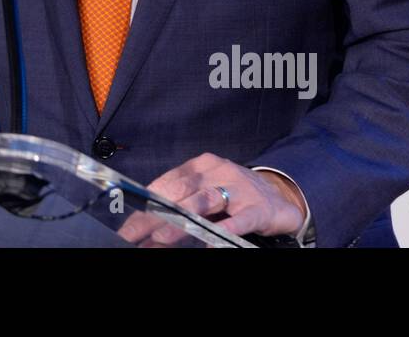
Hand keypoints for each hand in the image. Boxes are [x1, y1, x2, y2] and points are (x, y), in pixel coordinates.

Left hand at [118, 152, 304, 246]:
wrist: (280, 196)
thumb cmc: (235, 195)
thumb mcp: (206, 194)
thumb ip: (180, 207)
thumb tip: (148, 231)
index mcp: (200, 166)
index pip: (166, 183)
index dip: (145, 204)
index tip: (128, 225)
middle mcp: (217, 172)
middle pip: (180, 192)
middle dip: (155, 214)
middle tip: (135, 234)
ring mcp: (239, 189)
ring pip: (205, 201)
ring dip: (181, 220)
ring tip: (161, 238)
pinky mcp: (258, 208)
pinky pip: (240, 220)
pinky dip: (224, 230)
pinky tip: (210, 243)